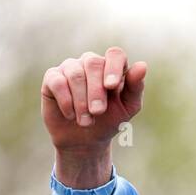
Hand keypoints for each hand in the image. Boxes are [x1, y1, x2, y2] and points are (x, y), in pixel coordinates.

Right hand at [41, 47, 146, 184]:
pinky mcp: (52, 78)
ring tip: (86, 121)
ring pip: (75, 74)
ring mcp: (70, 67)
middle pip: (93, 63)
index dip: (113, 68)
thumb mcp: (127, 108)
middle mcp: (90, 62)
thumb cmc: (109, 120)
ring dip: (81, 101)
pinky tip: (71, 115)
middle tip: (98, 112)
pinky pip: (58, 81)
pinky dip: (66, 101)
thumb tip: (143, 65)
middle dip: (96, 91)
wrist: (84, 140)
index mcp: (111, 67)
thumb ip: (135, 87)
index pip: (115, 54)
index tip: (111, 87)